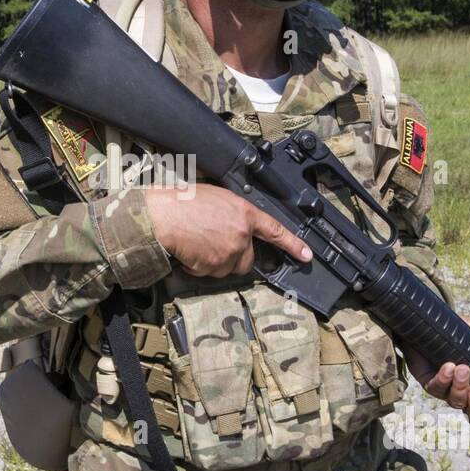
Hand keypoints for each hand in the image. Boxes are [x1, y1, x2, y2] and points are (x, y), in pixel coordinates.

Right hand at [143, 184, 311, 277]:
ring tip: (195, 243)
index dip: (292, 244)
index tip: (306, 255)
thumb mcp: (216, 197)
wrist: (163, 215)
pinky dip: (198, 267)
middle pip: (247, 259)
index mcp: (244, 212)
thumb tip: (233, 225)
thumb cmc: (182, 202)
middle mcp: (242, 233)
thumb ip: (232, 213)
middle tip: (211, 245)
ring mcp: (230, 251)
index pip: (275, 230)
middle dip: (232, 258)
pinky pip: (208, 273)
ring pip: (226, 268)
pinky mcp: (215, 265)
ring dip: (213, 263)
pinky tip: (188, 251)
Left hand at [405, 315, 469, 440]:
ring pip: (455, 401)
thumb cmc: (459, 331)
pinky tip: (448, 367)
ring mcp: (446, 389)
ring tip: (462, 368)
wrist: (429, 322)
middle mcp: (465, 391)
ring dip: (460, 388)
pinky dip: (443, 379)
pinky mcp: (428, 382)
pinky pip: (436, 388)